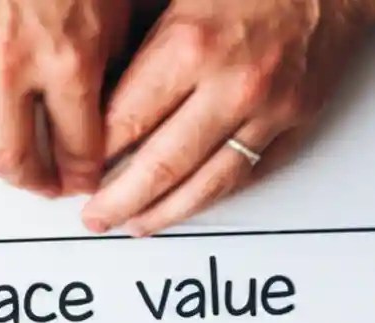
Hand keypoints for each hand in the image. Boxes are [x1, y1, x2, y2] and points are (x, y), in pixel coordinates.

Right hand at [0, 0, 131, 195]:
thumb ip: (114, 54)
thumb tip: (117, 98)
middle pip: (11, 159)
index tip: (83, 179)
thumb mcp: (116, 3)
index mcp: (69, 58)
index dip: (82, 173)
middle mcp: (12, 65)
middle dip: (31, 182)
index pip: (77, 145)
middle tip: (42, 183)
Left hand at [83, 0, 374, 235]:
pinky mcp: (296, 122)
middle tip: (95, 215)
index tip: (78, 172)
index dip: (94, 157)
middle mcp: (231, 83)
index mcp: (190, 46)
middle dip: (119, 200)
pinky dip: (209, 199)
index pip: (125, 123)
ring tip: (134, 223)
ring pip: (205, 184)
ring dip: (163, 212)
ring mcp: (269, 108)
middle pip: (160, 166)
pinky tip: (184, 206)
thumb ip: (135, 50)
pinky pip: (245, 176)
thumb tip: (90, 102)